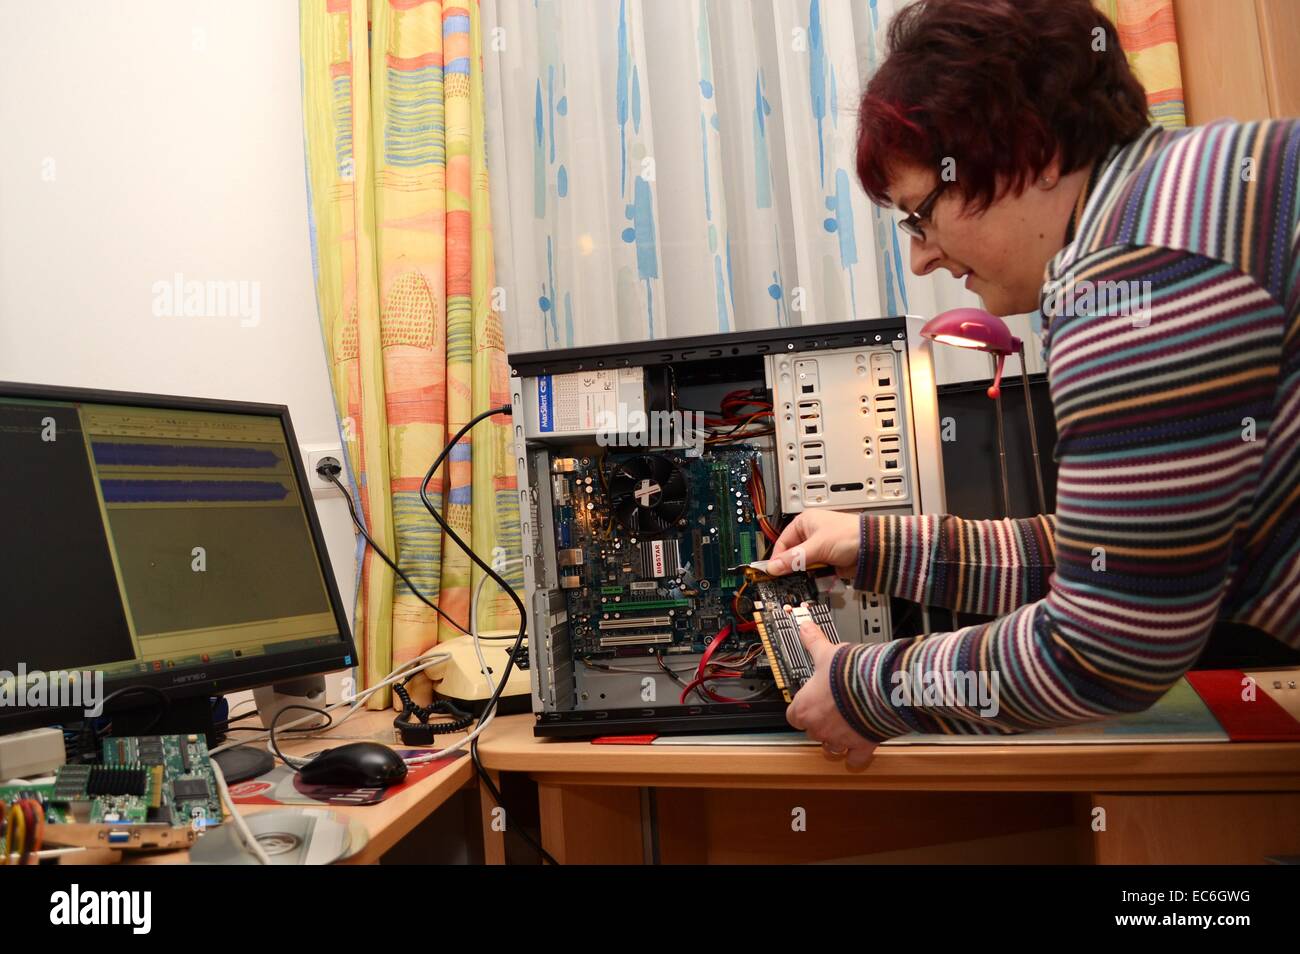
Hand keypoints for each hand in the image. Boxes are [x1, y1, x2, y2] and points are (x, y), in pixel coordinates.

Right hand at [766, 509, 859, 578]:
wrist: (875, 547)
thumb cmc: (851, 535)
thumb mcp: (817, 547)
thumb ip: (794, 559)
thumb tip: (774, 567)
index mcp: (805, 523)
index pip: (783, 542)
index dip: (777, 557)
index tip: (772, 572)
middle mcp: (811, 534)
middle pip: (792, 555)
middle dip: (792, 567)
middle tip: (787, 578)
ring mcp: (820, 548)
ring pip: (804, 565)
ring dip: (805, 572)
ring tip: (808, 576)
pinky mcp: (829, 560)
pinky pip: (816, 571)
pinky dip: (816, 576)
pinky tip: (818, 578)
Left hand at [784, 604, 876, 769]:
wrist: (881, 687)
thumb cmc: (851, 672)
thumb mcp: (827, 653)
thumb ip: (813, 641)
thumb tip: (804, 627)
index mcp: (806, 707)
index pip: (793, 716)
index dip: (801, 709)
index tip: (808, 702)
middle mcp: (819, 727)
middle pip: (811, 731)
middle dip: (820, 722)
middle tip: (831, 709)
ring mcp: (840, 739)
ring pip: (830, 748)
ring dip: (835, 740)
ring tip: (844, 727)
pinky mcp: (861, 746)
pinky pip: (855, 759)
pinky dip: (857, 754)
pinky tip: (861, 745)